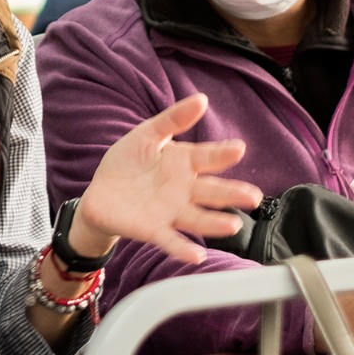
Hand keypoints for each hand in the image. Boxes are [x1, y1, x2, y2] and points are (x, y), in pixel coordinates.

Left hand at [75, 94, 260, 264]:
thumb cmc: (128, 162)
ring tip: (232, 225)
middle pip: (212, 191)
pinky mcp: (154, 230)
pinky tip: (196, 255)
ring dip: (215, 223)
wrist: (100, 193)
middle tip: (253, 196)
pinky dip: (183, 248)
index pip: (207, 157)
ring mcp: (171, 212)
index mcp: (184, 163)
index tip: (238, 148)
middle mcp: (184, 190)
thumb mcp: (147, 135)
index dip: (222, 153)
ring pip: (198, 218)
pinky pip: (171, 240)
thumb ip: (172, 120)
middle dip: (233, 193)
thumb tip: (201, 99)